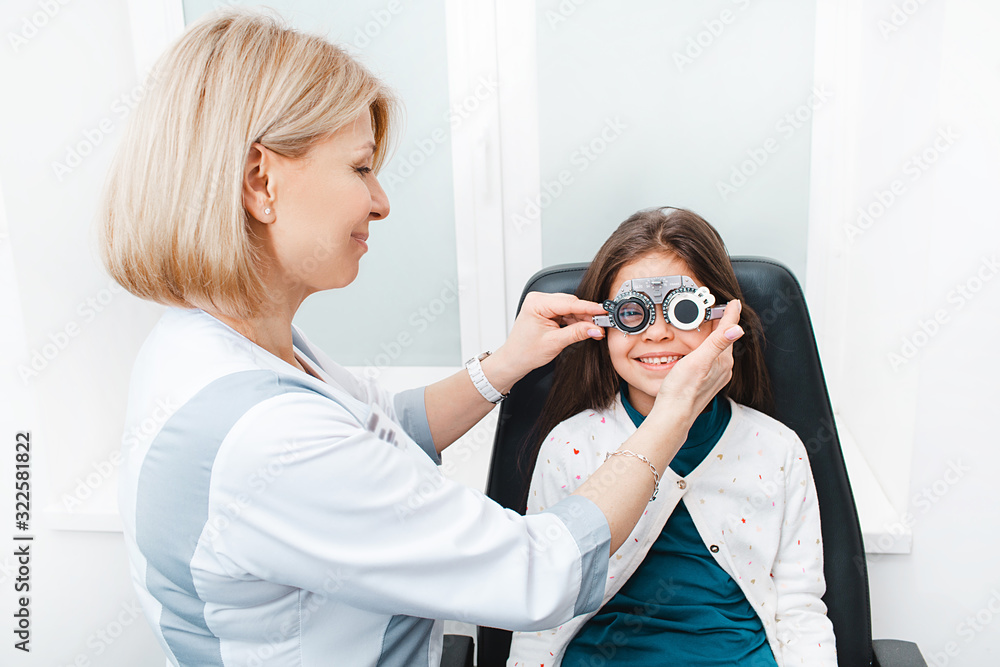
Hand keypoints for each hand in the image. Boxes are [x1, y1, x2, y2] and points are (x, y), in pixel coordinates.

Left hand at [486, 292, 607, 389]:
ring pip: (570, 309)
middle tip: (602, 324)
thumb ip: (577, 333)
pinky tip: (586, 328)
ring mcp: (543, 306)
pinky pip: (566, 313)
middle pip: (571, 304)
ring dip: (583, 319)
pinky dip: (576, 322)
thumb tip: (595, 328)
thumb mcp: (554, 343)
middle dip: (587, 315)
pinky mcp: (547, 312)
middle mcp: (539, 300)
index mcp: (536, 303)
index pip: (569, 303)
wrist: (513, 361)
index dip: (589, 307)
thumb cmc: (525, 352)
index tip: (603, 311)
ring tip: (596, 330)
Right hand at [649, 299, 743, 427]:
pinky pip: (713, 359)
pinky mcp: (706, 382)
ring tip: (711, 324)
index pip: (729, 331)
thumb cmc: (682, 390)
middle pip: (725, 339)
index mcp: (723, 360)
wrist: (673, 415)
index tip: (733, 301)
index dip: (730, 314)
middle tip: (720, 308)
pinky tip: (701, 349)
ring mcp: (716, 376)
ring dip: (716, 336)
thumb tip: (738, 328)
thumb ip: (718, 342)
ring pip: (719, 349)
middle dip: (724, 323)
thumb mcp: (699, 360)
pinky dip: (709, 348)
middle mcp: (723, 368)